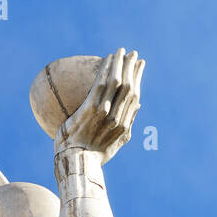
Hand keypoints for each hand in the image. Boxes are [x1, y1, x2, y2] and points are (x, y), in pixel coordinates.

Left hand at [56, 49, 144, 163]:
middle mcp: (118, 118)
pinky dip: (106, 70)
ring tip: (121, 51)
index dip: (138, 80)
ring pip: (117, 83)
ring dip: (120, 64)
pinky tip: (106, 59)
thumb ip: (125, 129)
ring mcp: (105, 113)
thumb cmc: (89, 157)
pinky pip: (100, 85)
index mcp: (124, 126)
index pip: (135, 97)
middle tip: (133, 54)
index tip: (140, 67)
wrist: (76, 164)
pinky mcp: (91, 110)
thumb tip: (137, 108)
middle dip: (133, 68)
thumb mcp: (113, 146)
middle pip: (129, 87)